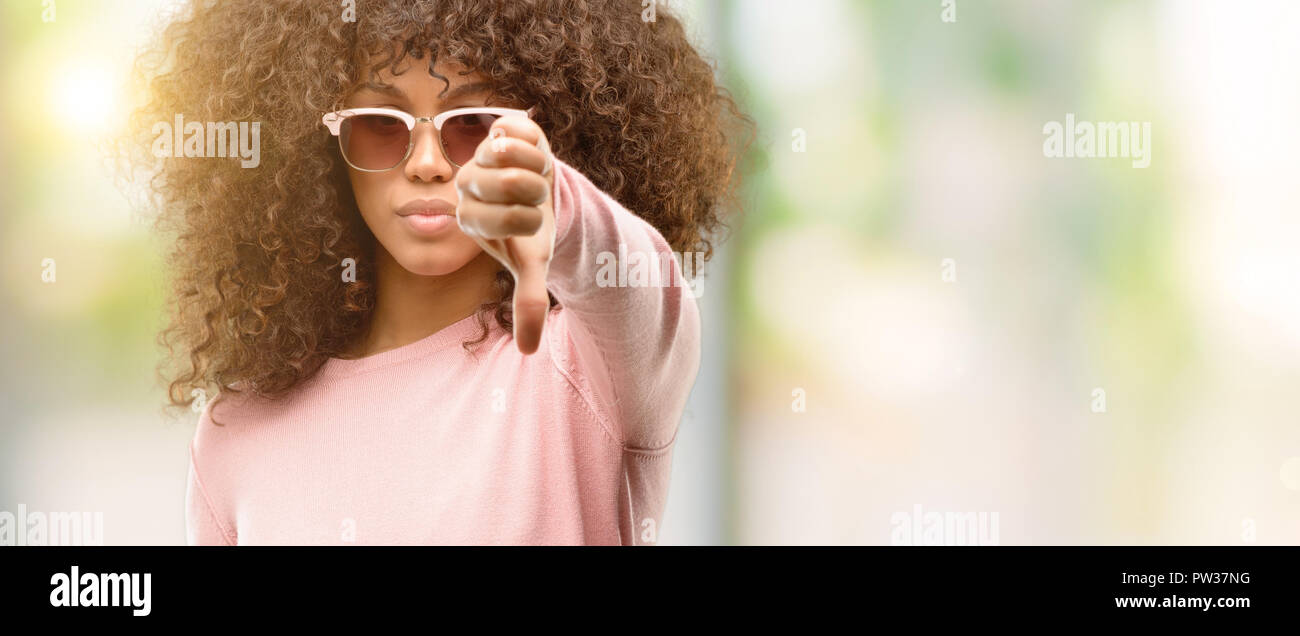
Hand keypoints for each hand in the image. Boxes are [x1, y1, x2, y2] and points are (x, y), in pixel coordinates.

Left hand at [454, 114, 555, 354]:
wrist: (542, 192)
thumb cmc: (531, 231)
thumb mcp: (533, 264)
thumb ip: (529, 302)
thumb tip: (528, 351)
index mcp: (470, 217)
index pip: (502, 218)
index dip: (528, 220)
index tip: (528, 222)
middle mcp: (467, 183)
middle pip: (506, 184)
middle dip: (533, 195)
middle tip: (531, 198)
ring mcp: (482, 153)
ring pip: (508, 154)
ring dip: (535, 169)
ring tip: (532, 176)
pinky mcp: (501, 127)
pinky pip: (517, 128)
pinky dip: (534, 143)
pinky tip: (532, 154)